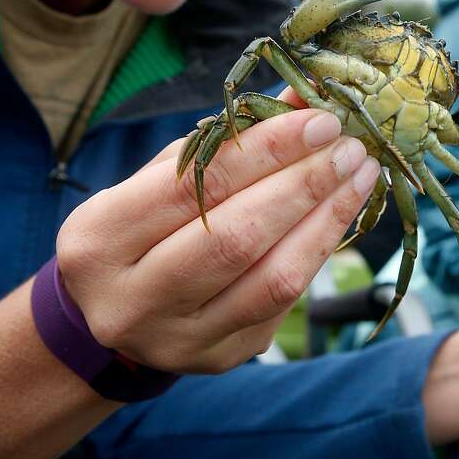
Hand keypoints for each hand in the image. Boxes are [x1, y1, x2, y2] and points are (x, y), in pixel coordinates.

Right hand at [56, 101, 379, 373]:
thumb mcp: (157, 177)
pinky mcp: (220, 357)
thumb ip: (222, 141)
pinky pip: (283, 303)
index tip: (318, 121)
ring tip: (359, 177)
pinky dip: (317, 251)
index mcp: (99, 239)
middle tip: (349, 147)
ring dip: (325, 221)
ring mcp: (178, 339)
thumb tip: (301, 100)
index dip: (265, 150)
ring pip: (269, 279)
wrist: (107, 315)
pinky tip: (339, 215)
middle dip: (303, 184)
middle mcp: (131, 300)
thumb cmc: (139, 227)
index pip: (195, 186)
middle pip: (234, 236)